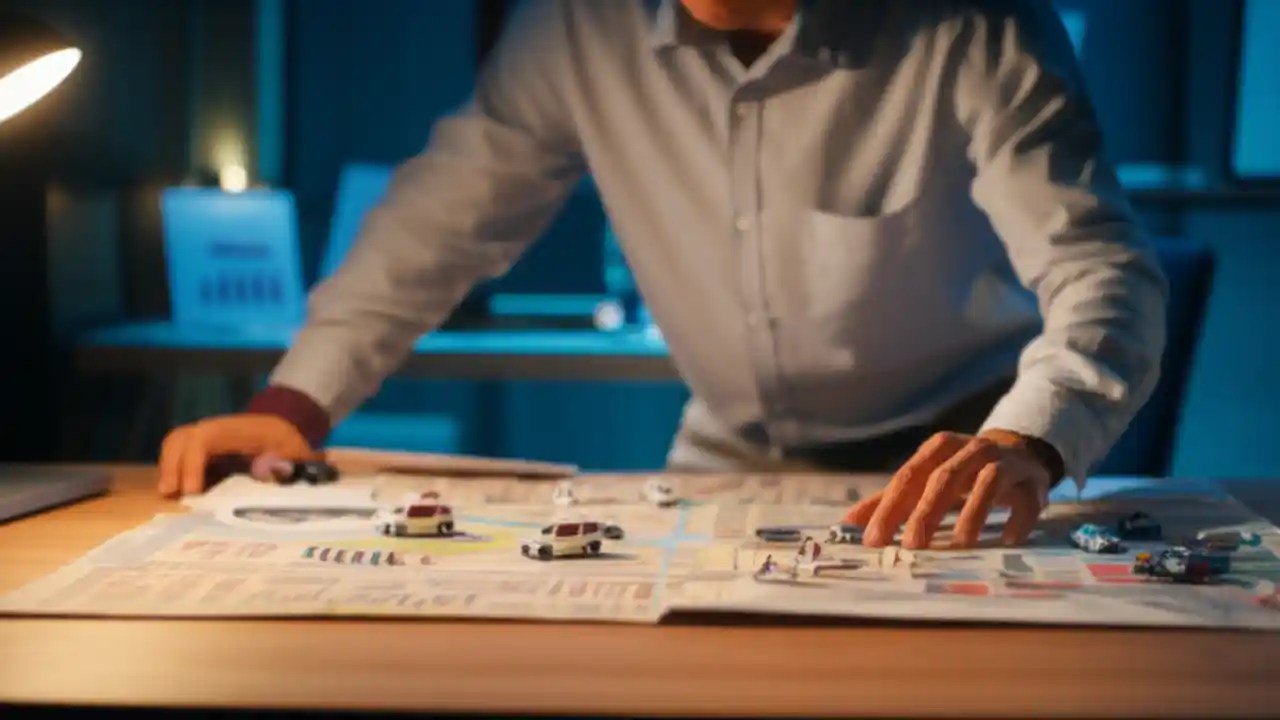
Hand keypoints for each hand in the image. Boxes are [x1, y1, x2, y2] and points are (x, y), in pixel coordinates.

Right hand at [158, 414, 319, 497]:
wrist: (294, 440)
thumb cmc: (296, 453)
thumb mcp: (301, 459)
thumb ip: (288, 466)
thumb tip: (264, 468)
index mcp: (244, 428)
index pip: (206, 437)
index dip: (193, 462)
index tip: (191, 491)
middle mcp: (222, 427)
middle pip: (184, 436)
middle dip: (172, 464)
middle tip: (169, 494)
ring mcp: (212, 436)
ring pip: (178, 442)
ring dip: (169, 467)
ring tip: (168, 495)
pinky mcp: (208, 448)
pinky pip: (182, 453)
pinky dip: (175, 470)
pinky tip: (175, 492)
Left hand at [844, 430, 1056, 548]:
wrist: (1018, 452)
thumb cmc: (961, 472)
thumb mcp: (926, 479)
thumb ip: (890, 500)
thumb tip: (848, 524)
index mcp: (938, 449)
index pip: (908, 477)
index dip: (889, 508)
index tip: (874, 540)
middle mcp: (970, 450)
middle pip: (944, 478)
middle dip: (926, 512)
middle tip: (912, 546)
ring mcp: (1004, 462)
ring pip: (987, 482)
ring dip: (973, 514)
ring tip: (961, 545)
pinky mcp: (1031, 479)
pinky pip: (1026, 498)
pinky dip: (1018, 517)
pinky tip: (1009, 539)